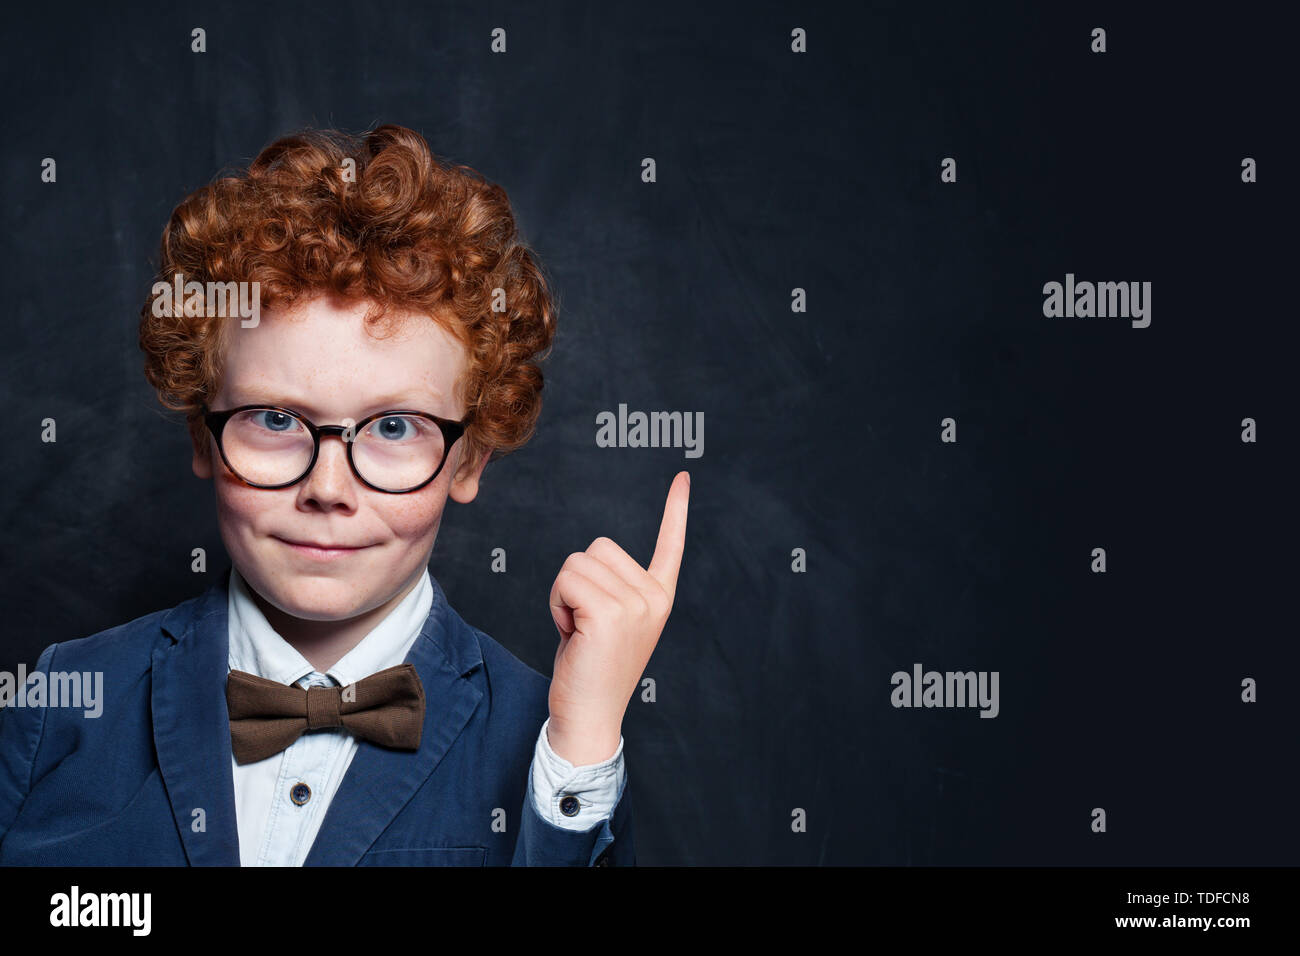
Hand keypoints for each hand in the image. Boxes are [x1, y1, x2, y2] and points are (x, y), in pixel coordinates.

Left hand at [546, 471, 689, 765]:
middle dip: (576, 580)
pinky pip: (566, 580)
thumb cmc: (591, 669)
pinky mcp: (610, 613)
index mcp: (660, 597)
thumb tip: (591, 560)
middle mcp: (654, 597)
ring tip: (578, 630)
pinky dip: (557, 603)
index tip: (683, 479)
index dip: (676, 510)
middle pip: (597, 548)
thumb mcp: (610, 622)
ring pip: (577, 563)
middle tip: (584, 623)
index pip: (670, 545)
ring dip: (563, 594)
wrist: (589, 716)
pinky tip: (571, 634)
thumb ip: (611, 589)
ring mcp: (635, 604)